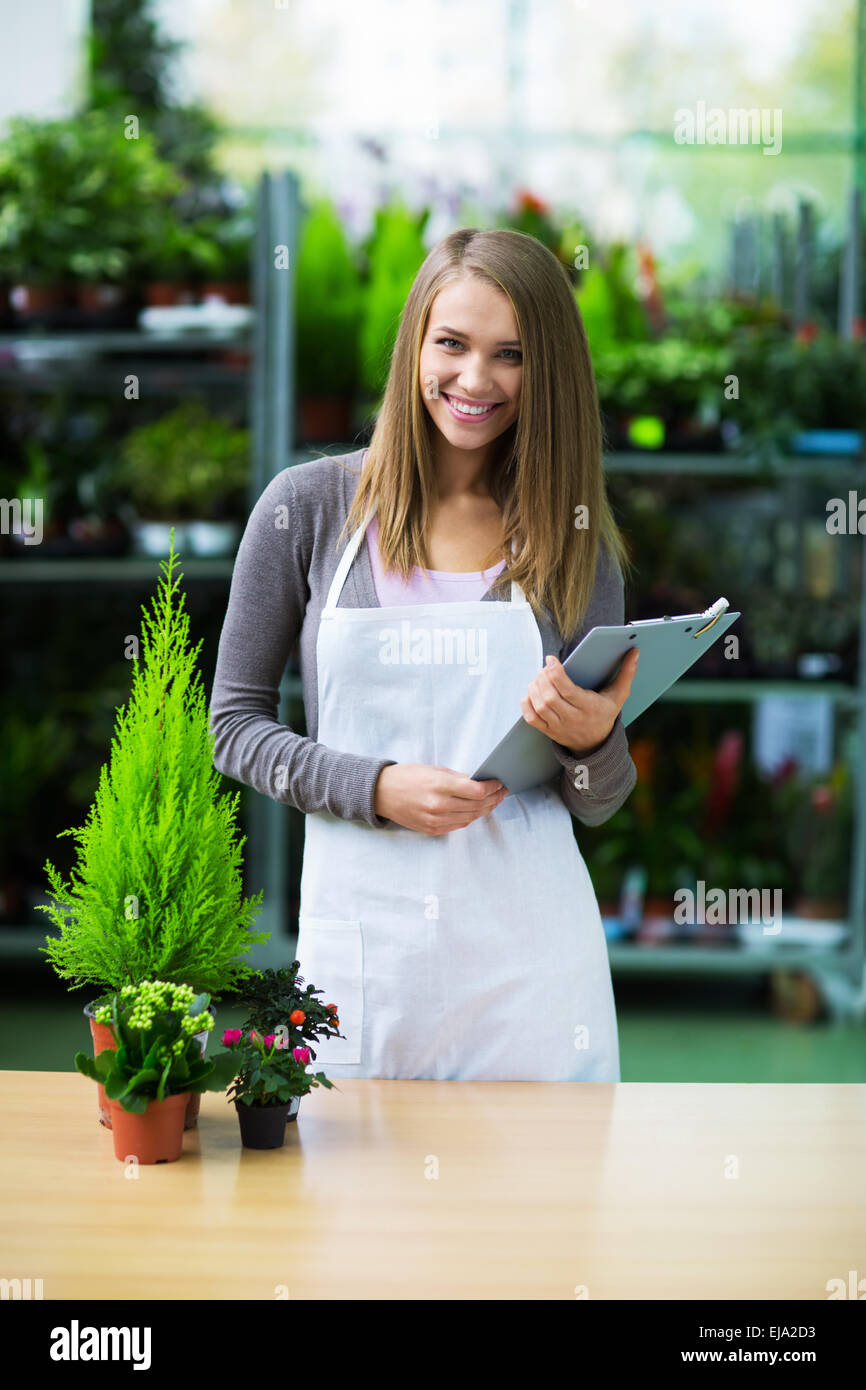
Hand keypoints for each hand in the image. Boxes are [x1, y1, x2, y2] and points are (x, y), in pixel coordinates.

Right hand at [373, 763, 508, 834]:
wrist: (381, 793)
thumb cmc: (406, 776)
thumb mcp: (433, 770)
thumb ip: (458, 778)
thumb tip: (480, 782)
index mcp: (439, 786)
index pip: (477, 790)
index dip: (492, 787)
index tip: (499, 782)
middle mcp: (438, 805)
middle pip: (477, 805)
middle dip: (493, 798)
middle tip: (502, 792)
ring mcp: (435, 820)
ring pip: (470, 817)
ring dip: (485, 809)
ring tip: (493, 801)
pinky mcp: (432, 830)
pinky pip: (458, 825)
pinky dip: (470, 817)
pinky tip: (476, 810)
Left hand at [520, 648, 638, 755]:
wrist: (597, 745)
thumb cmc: (605, 714)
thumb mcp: (619, 695)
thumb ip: (627, 673)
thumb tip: (635, 651)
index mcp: (590, 708)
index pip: (567, 690)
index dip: (555, 673)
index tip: (550, 659)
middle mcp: (573, 719)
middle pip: (550, 698)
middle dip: (543, 679)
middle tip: (544, 668)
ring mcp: (559, 727)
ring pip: (540, 707)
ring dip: (534, 689)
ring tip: (538, 678)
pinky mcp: (549, 731)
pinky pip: (532, 719)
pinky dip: (526, 705)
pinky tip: (531, 693)